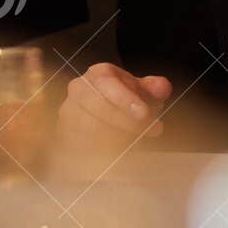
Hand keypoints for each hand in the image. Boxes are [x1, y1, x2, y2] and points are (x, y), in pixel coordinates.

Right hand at [58, 62, 172, 144]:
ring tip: (138, 141)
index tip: (144, 114)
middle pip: (98, 107)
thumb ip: (154, 88)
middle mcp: (79, 90)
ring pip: (90, 129)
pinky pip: (82, 146)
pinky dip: (104, 151)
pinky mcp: (65, 134)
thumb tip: (162, 87)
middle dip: (127, 122)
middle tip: (151, 130)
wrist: (102, 110)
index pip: (107, 84)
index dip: (125, 99)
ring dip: (118, 138)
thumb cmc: (124, 99)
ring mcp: (69, 113)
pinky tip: (121, 152)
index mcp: (99, 75)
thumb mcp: (142, 91)